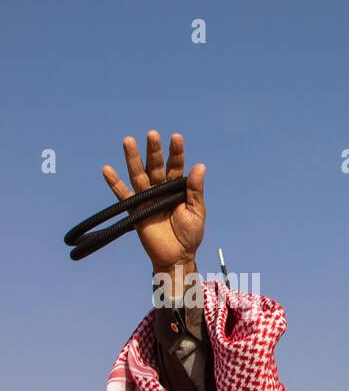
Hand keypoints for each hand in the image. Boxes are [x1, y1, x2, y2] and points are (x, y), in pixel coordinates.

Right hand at [101, 131, 205, 274]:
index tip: (176, 137)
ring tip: (128, 141)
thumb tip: (199, 166)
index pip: (176, 166)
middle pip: (156, 166)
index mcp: (177, 188)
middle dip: (154, 151)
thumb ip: (195, 190)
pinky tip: (107, 169)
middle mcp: (160, 189)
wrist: (177, 256)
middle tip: (152, 134)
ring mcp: (146, 198)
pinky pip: (123, 195)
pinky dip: (114, 183)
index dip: (176, 152)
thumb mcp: (197, 212)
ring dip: (133, 159)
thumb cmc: (190, 235)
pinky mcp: (135, 210)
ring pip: (139, 175)